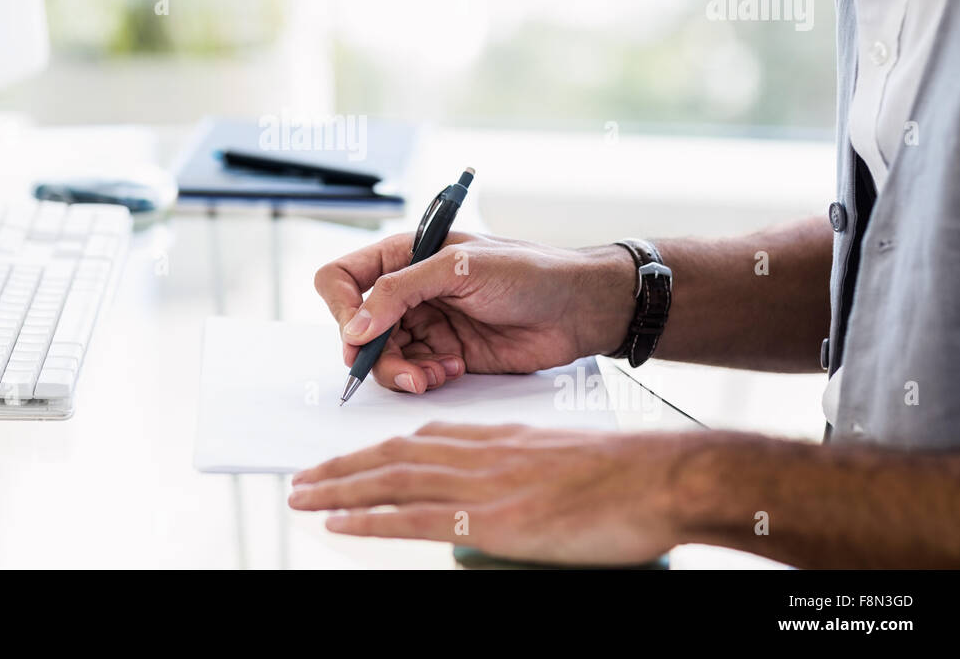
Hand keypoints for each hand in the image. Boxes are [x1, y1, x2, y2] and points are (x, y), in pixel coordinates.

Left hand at [289, 422, 688, 564]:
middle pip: (391, 456)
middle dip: (340, 468)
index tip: (345, 459)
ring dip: (338, 489)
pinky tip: (338, 523)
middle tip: (301, 478)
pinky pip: (416, 518)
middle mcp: (477, 453)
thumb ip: (518, 466)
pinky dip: (370, 519)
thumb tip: (501, 489)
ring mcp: (482, 485)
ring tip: (301, 496)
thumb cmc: (623, 472)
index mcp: (493, 436)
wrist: (658, 475)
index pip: (418, 439)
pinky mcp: (492, 519)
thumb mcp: (558, 456)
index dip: (374, 450)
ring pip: (391, 481)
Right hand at [313, 232, 632, 393]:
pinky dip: (422, 379)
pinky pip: (411, 375)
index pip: (342, 277)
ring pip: (382, 357)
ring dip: (399, 371)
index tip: (357, 333)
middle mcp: (409, 291)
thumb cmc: (529, 271)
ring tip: (430, 375)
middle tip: (399, 368)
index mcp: (405, 255)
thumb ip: (400, 293)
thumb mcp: (459, 268)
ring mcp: (426, 325)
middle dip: (371, 352)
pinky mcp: (444, 356)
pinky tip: (450, 371)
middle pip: (357, 327)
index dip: (340, 306)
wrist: (579, 309)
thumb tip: (355, 326)